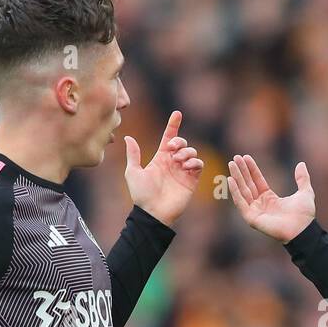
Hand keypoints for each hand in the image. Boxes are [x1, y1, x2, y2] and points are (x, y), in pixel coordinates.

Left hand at [124, 110, 202, 226]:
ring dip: (186, 152)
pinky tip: (186, 166)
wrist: (153, 212)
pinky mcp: (191, 180)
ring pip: (192, 152)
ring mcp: (183, 171)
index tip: (177, 114)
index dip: (173, 125)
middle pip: (183, 143)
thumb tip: (128, 137)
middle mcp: (173, 163)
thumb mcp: (133, 172)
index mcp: (160, 158)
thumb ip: (133, 154)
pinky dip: (194, 162)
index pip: (169, 138)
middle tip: (171, 149)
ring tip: (178, 161)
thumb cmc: (141, 194)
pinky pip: (199, 165)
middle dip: (180, 141)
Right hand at [226, 154, 314, 241]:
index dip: (252, 169)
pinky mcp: (252, 218)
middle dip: (241, 171)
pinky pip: (241, 203)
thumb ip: (302, 178)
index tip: (245, 157)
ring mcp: (255, 211)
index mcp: (270, 198)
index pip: (257, 181)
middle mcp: (261, 204)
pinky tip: (230, 179)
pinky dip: (235, 192)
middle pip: (248, 184)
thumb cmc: (304, 215)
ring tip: (231, 164)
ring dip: (236, 177)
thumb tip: (301, 164)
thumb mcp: (305, 191)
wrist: (303, 229)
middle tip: (235, 157)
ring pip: (242, 191)